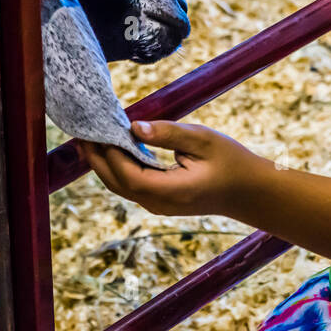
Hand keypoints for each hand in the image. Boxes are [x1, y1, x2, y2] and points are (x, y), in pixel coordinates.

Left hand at [76, 120, 266, 217]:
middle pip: (115, 183)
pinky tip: (113, 147)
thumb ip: (167, 133)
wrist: (249, 192)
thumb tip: (133, 126)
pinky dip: (117, 167)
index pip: (127, 174)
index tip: (97, 128)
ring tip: (90, 136)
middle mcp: (159, 203)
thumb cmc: (231, 162)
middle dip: (96, 158)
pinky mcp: (159, 200)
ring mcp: (158, 205)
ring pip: (120, 186)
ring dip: (103, 163)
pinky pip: (130, 185)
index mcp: (170, 191)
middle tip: (81, 129)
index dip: (109, 153)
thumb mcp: (203, 139)